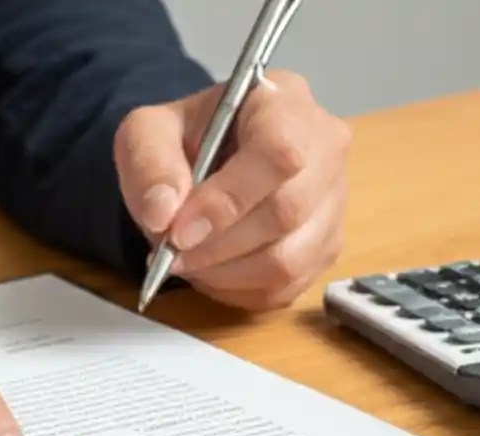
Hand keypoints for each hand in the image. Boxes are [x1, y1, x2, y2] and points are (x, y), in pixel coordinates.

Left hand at [114, 70, 350, 309]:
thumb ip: (148, 164)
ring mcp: (333, 200)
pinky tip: (211, 270)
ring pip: (290, 259)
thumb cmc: (183, 141)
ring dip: (225, 273)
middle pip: (287, 211)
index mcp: (284, 101)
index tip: (179, 228)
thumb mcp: (146, 133)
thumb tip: (163, 213)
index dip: (227, 200)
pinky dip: (238, 290)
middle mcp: (325, 147)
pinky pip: (287, 286)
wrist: (204, 159)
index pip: (279, 152)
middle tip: (171, 252)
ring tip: (186, 262)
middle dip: (218, 244)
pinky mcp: (326, 245)